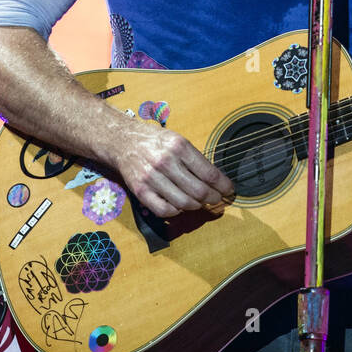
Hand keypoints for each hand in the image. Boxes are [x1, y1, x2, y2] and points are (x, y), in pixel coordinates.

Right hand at [110, 119, 234, 217]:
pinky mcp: (140, 190)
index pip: (208, 173)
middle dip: (213, 198)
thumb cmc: (155, 141)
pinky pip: (163, 210)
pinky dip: (176, 211)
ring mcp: (151, 177)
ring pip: (183, 202)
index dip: (223, 185)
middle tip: (217, 198)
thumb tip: (216, 179)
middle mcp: (165, 162)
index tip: (229, 189)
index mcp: (179, 146)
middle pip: (198, 190)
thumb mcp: (178, 140)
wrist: (122, 141)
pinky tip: (180, 206)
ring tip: (201, 202)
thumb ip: (194, 159)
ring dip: (197, 206)